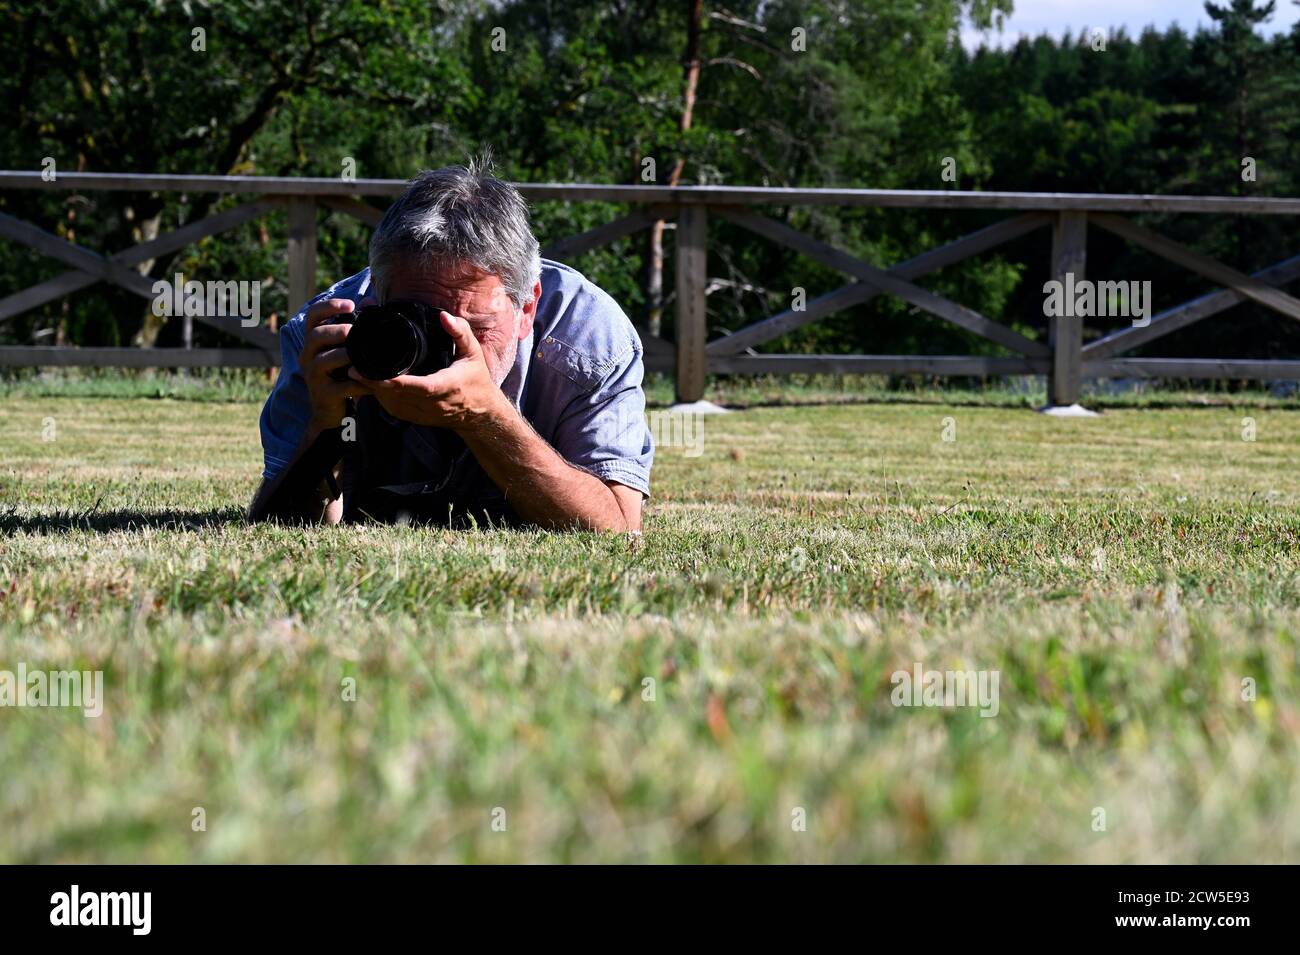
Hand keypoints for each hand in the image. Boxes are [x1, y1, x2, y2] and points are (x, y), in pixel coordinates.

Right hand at [299, 298, 372, 433]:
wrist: (330, 410)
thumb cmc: (340, 372)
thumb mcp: (344, 348)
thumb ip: (355, 325)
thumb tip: (370, 301)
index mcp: (313, 340)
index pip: (313, 315)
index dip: (328, 306)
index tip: (350, 305)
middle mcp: (307, 355)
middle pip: (315, 336)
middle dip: (337, 331)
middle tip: (354, 332)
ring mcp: (313, 375)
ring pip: (323, 361)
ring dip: (345, 356)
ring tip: (364, 356)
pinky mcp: (323, 395)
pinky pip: (341, 387)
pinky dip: (359, 384)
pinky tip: (373, 382)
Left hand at [349, 310, 506, 432]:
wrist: (479, 414)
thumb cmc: (476, 380)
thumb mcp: (473, 353)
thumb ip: (460, 332)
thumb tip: (443, 315)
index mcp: (443, 386)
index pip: (411, 385)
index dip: (387, 380)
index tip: (365, 369)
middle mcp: (429, 404)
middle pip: (391, 395)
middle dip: (369, 381)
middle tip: (350, 364)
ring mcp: (420, 414)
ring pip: (387, 403)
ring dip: (370, 389)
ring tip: (354, 370)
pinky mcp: (414, 418)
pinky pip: (390, 408)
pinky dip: (378, 396)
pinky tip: (368, 382)